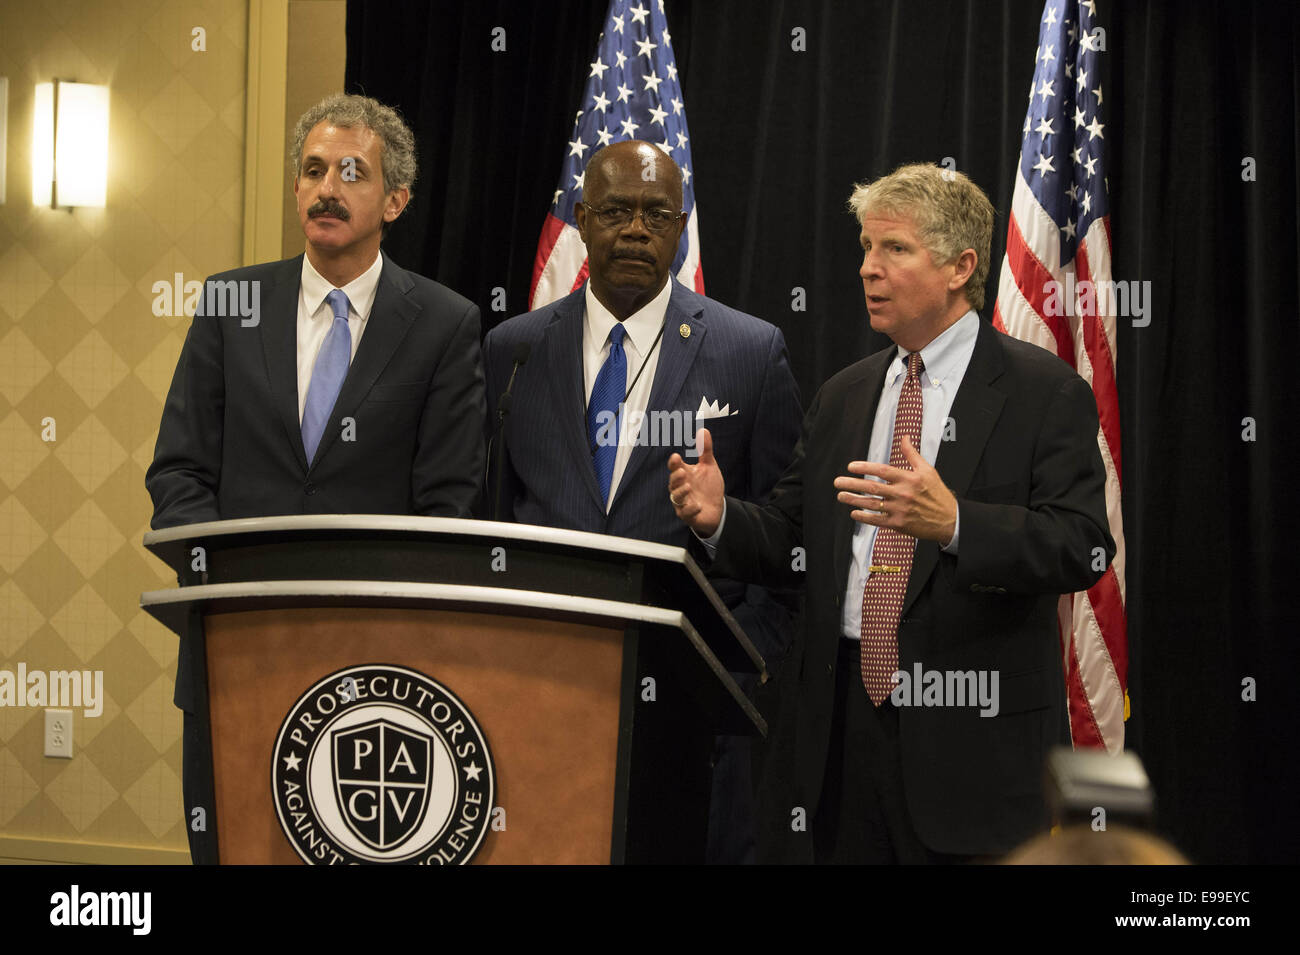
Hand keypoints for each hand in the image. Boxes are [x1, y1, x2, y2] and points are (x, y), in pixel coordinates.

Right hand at [668, 428, 724, 536]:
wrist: (717, 509)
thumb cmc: (709, 487)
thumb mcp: (709, 466)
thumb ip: (705, 450)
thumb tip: (703, 430)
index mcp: (684, 475)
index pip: (675, 468)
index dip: (674, 463)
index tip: (676, 457)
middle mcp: (681, 488)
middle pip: (673, 483)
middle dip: (676, 477)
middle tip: (682, 472)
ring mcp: (684, 502)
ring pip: (676, 498)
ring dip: (681, 492)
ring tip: (689, 486)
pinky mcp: (689, 515)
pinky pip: (686, 513)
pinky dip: (691, 509)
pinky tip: (697, 505)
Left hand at [833, 435, 956, 542]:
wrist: (949, 520)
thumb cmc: (938, 494)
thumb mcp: (928, 470)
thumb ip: (912, 454)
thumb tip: (905, 437)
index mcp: (909, 479)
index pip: (882, 471)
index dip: (865, 468)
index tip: (851, 467)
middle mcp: (902, 494)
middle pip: (872, 487)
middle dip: (852, 484)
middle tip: (837, 482)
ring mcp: (899, 510)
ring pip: (871, 504)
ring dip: (853, 500)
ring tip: (840, 495)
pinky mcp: (898, 524)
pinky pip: (877, 520)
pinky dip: (864, 517)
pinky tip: (854, 513)